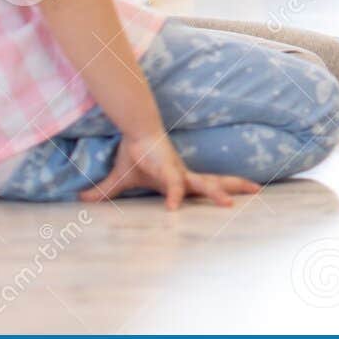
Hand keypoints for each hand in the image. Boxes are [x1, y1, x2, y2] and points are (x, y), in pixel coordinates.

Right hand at [78, 131, 259, 209]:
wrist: (132, 131)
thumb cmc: (134, 155)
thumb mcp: (120, 181)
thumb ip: (105, 192)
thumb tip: (81, 200)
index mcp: (180, 178)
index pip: (206, 185)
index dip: (221, 190)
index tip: (236, 201)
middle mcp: (184, 174)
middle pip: (214, 182)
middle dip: (235, 186)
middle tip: (257, 190)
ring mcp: (177, 171)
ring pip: (202, 183)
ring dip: (216, 192)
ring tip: (229, 204)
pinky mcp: (165, 168)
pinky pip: (172, 184)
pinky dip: (174, 194)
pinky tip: (172, 207)